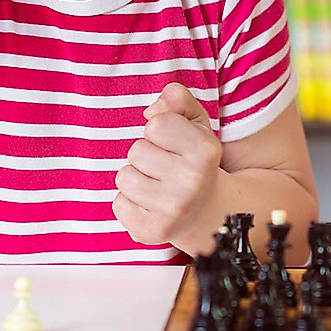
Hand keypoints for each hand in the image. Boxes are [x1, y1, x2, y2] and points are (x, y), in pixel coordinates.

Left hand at [113, 83, 223, 245]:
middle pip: (136, 151)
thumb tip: (151, 110)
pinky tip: (152, 205)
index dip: (160, 131)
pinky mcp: (154, 231)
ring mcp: (174, 209)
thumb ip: (178, 99)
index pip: (156, 124)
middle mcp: (193, 180)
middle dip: (146, 155)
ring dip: (136, 179)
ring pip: (124, 177)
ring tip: (158, 186)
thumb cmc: (196, 161)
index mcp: (206, 150)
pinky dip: (130, 204)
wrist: (212, 214)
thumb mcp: (197, 124)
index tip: (174, 145)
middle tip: (166, 168)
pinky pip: (119, 205)